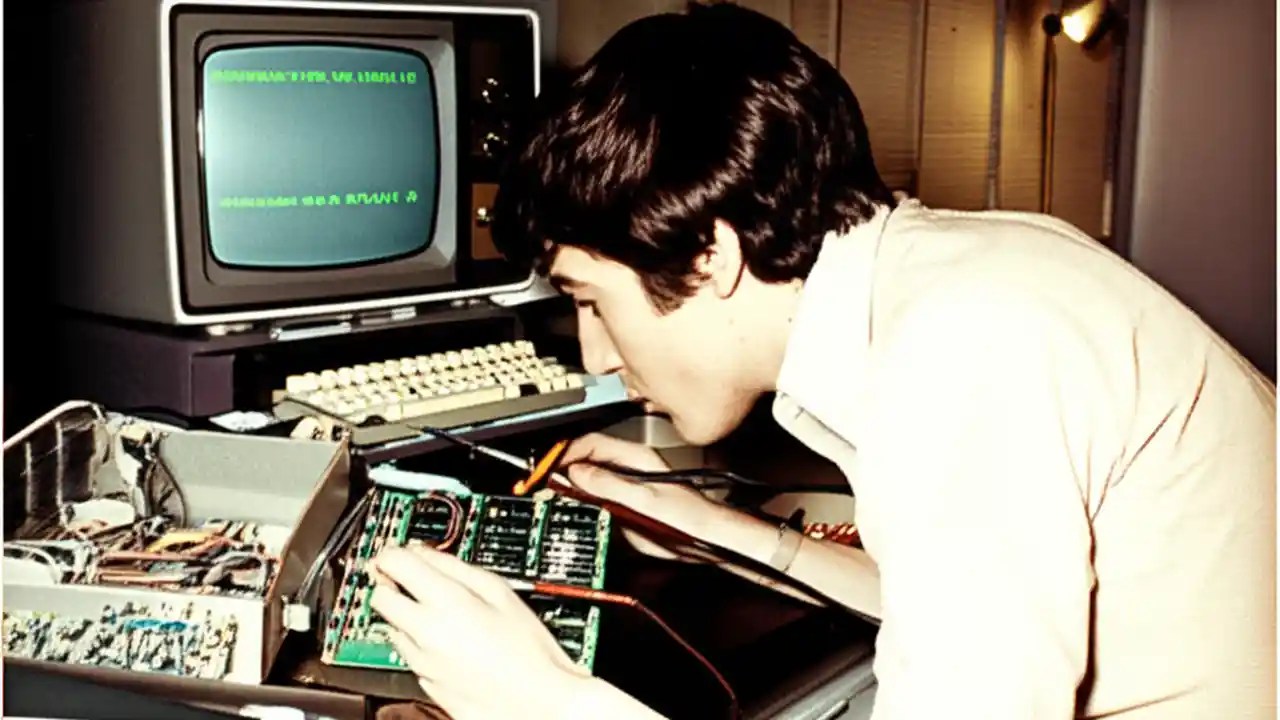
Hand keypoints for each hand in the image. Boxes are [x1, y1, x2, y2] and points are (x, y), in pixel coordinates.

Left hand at [369, 544, 590, 719]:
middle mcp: (424, 631)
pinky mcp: (424, 681)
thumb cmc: (529, 652)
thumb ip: (457, 567)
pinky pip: (410, 652)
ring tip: (446, 615)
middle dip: (392, 583)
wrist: (536, 703)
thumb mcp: (501, 592)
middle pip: (379, 595)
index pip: (393, 562)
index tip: (402, 552)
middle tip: (413, 579)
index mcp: (445, 602)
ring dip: (407, 615)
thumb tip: (428, 554)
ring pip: (393, 625)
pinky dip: (421, 642)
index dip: (394, 551)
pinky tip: (453, 642)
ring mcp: (421, 660)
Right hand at [553, 433, 732, 557]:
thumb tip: (577, 473)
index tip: (547, 466)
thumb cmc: (687, 517)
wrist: (708, 538)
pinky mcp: (630, 500)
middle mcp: (632, 466)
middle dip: (564, 466)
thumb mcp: (643, 500)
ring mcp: (630, 483)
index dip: (566, 452)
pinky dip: (583, 496)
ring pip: (592, 474)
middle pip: (589, 457)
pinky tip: (576, 506)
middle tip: (545, 480)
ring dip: (572, 481)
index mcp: (635, 458)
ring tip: (554, 491)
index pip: (591, 443)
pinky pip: (600, 492)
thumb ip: (608, 484)